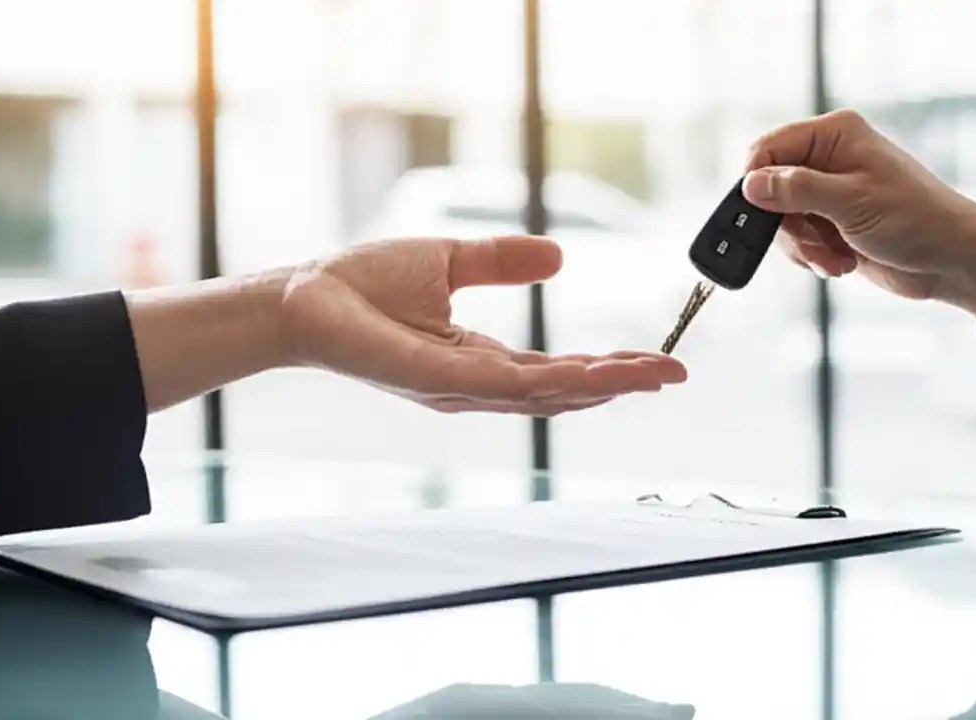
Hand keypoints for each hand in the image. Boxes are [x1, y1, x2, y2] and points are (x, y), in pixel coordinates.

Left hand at [277, 235, 686, 414]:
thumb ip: (500, 262)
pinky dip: (556, 383)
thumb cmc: (358, 285)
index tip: (655, 358)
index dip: (607, 366)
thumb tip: (560, 257)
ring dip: (603, 386)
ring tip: (653, 375)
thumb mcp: (447, 261)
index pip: (556, 368)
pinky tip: (595, 375)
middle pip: (563, 392)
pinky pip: (508, 385)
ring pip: (546, 395)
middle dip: (621, 384)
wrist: (300, 296)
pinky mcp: (439, 379)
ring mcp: (460, 388)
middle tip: (675, 374)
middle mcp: (476, 385)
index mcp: (480, 359)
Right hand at [742, 109, 975, 318]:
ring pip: (782, 220)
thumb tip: (751, 184)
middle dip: (787, 224)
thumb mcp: (850, 201)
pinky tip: (839, 262)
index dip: (758, 180)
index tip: (760, 213)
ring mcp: (830, 193)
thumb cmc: (916, 219)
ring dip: (803, 246)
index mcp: (834, 135)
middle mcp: (828, 159)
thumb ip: (796, 190)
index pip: (770, 147)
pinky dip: (813, 256)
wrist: (951, 260)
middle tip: (812, 242)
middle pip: (771, 188)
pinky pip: (799, 240)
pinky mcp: (833, 224)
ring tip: (833, 258)